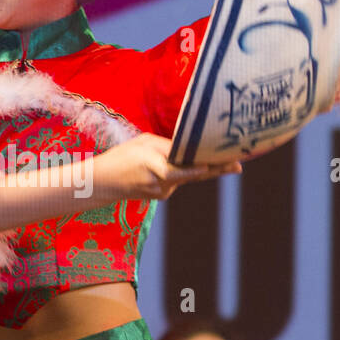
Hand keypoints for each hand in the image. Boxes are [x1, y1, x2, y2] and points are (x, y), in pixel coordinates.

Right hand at [95, 133, 240, 202]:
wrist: (102, 183)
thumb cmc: (122, 157)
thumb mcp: (143, 143)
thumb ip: (168, 147)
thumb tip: (190, 149)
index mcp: (155, 165)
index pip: (186, 168)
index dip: (206, 167)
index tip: (226, 164)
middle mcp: (162, 181)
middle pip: (194, 174)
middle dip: (216, 169)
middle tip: (237, 166)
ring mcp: (163, 191)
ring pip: (185, 177)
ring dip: (193, 167)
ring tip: (193, 158)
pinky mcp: (162, 196)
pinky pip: (176, 180)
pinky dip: (179, 172)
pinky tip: (164, 167)